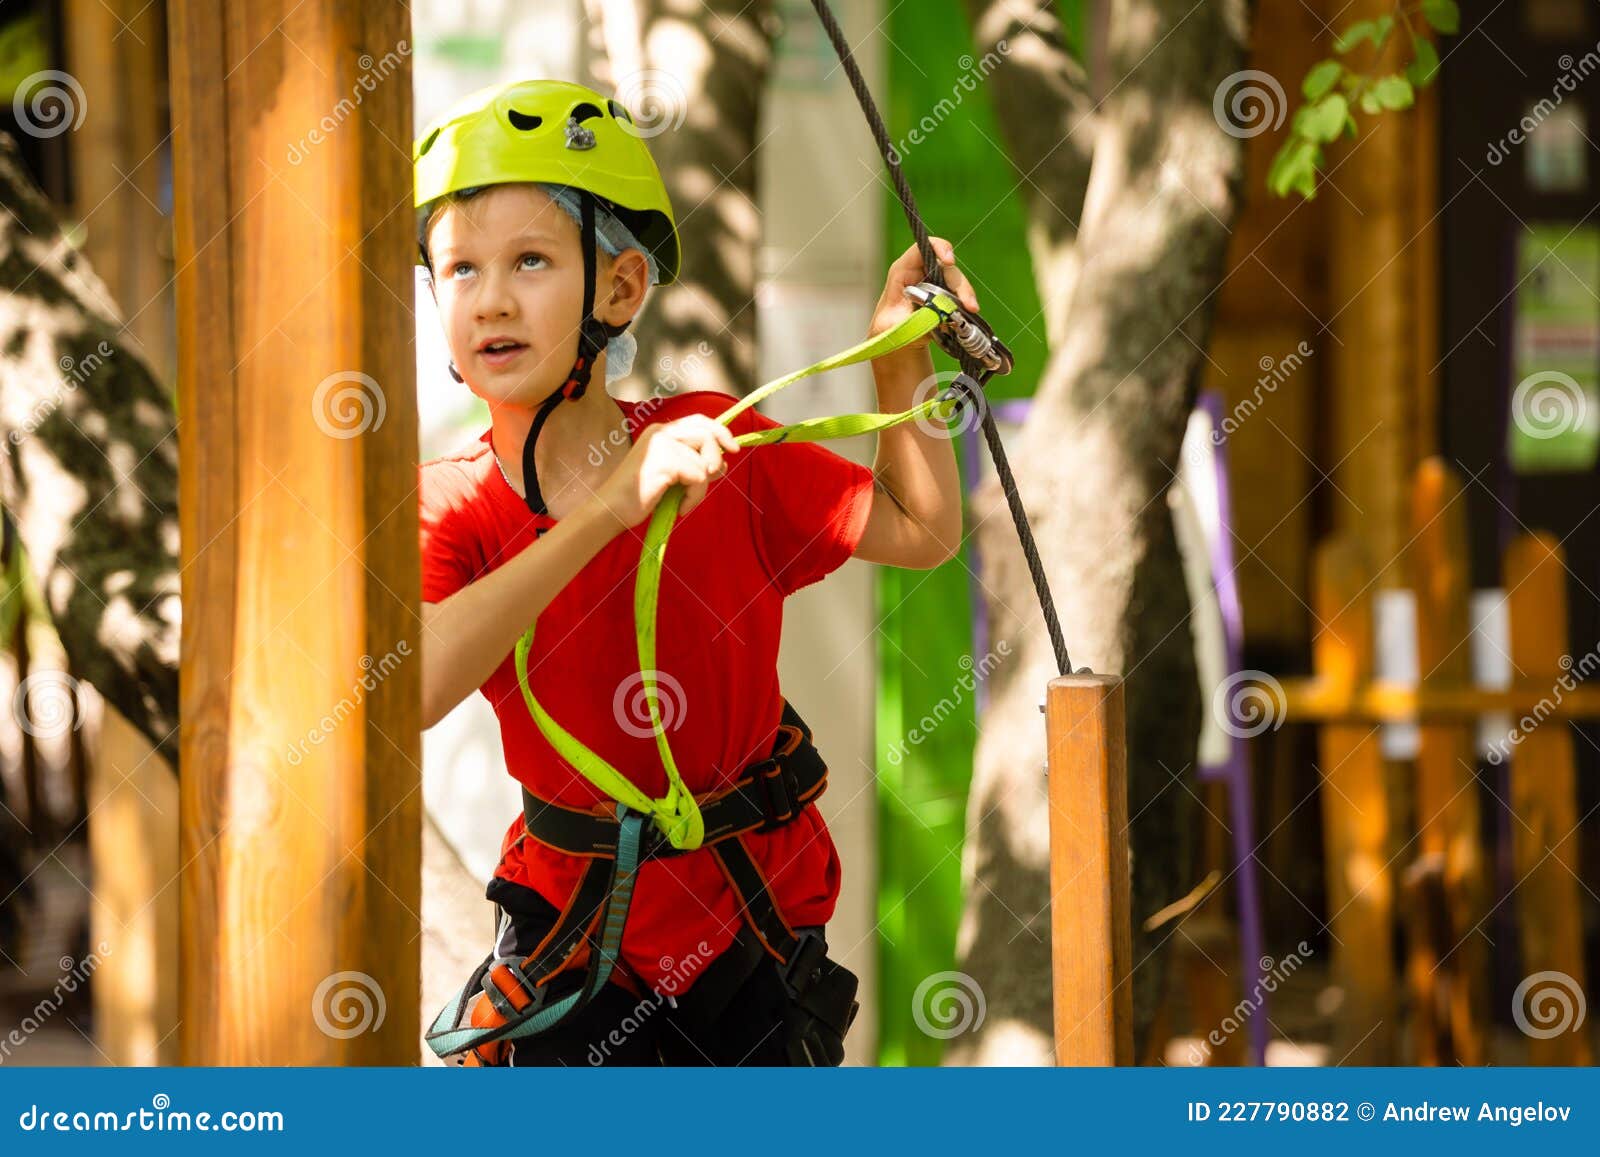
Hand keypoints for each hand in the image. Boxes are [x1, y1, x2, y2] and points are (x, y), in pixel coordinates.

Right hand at [595, 414, 741, 527]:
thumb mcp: (673, 477)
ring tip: (687, 499)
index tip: (733, 449)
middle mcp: (660, 433)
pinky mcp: (664, 461)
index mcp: (660, 432)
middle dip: (717, 454)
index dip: (720, 431)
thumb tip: (723, 462)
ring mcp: (661, 445)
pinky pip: (698, 477)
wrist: (612, 510)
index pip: (699, 421)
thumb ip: (695, 464)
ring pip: (705, 459)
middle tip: (715, 474)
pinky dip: (694, 497)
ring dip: (702, 485)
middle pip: (706, 432)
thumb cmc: (639, 497)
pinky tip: (681, 507)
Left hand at [866, 237, 980, 362]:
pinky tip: (966, 319)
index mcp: (904, 270)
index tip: (950, 261)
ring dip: (966, 297)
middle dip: (960, 285)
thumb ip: (911, 320)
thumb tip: (935, 316)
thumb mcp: (892, 326)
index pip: (923, 248)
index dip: (939, 248)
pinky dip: (965, 307)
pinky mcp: (945, 296)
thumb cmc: (887, 329)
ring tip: (972, 311)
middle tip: (969, 304)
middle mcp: (922, 273)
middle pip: (947, 268)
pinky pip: (960, 296)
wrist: (894, 339)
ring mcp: (936, 283)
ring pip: (957, 283)